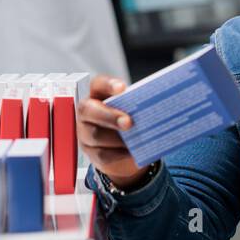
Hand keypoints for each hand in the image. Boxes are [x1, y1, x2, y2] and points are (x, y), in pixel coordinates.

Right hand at [77, 75, 148, 190]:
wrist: (124, 148)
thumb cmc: (130, 120)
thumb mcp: (132, 110)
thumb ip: (136, 106)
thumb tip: (154, 107)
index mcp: (98, 94)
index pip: (98, 84)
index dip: (108, 85)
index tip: (122, 88)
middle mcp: (87, 112)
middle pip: (89, 111)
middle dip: (110, 116)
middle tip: (129, 122)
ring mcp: (85, 133)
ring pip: (95, 135)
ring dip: (116, 139)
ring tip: (135, 140)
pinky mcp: (91, 152)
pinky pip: (102, 155)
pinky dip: (119, 154)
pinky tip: (132, 153)